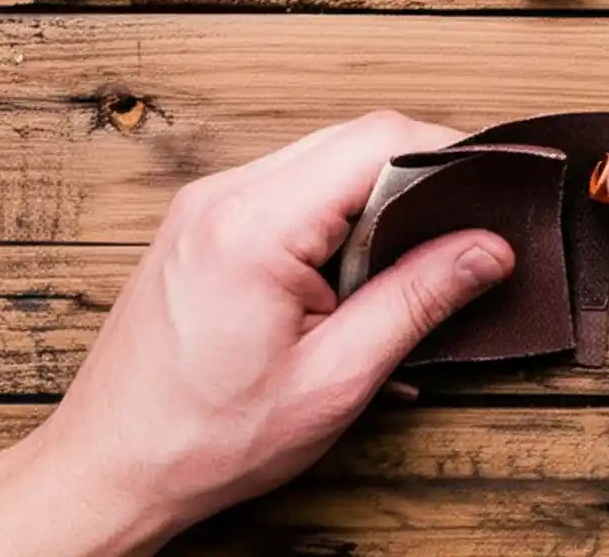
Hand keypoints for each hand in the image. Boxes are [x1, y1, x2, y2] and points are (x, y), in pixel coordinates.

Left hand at [0, 112, 513, 555]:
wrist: (109, 467)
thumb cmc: (204, 438)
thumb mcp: (335, 379)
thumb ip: (418, 300)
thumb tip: (487, 250)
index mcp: (253, 226)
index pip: (376, 141)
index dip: (450, 150)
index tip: (499, 178)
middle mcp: (222, 197)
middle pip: (352, 140)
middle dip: (423, 172)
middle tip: (471, 224)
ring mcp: (206, 205)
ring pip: (323, 159)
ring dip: (380, 195)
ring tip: (415, 258)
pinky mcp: (204, 224)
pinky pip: (291, 187)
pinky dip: (340, 213)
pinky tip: (359, 266)